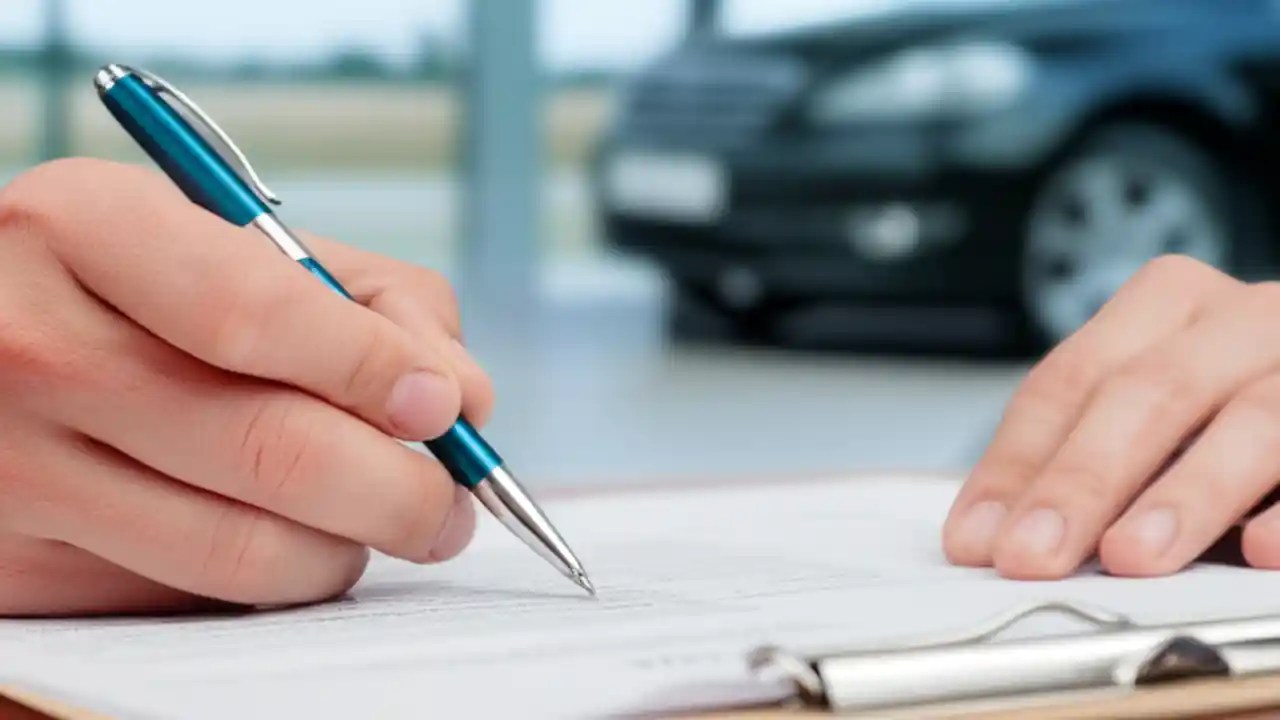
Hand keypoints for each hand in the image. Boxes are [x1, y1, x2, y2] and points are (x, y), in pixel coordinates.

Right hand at [0, 159, 493, 615]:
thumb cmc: (140, 282)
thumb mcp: (234, 237)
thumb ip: (368, 300)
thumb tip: (460, 398)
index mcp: (84, 228)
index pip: (255, 317)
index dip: (374, 371)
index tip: (445, 407)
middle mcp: (31, 348)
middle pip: (271, 452)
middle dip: (404, 491)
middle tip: (450, 503)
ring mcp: (13, 468)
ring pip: (243, 551)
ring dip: (349, 548)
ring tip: (382, 520)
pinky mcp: (19, 563)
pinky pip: (194, 595)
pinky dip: (274, 576)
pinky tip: (286, 533)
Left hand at [943, 254, 1279, 578]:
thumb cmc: (1230, 415)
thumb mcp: (1150, 421)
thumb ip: (1082, 463)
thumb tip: (988, 537)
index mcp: (1168, 305)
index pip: (1070, 380)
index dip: (1017, 463)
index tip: (979, 539)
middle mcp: (1243, 319)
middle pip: (1147, 392)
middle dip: (1082, 481)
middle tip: (1034, 554)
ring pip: (1252, 420)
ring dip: (1186, 494)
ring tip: (1131, 555)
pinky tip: (1261, 550)